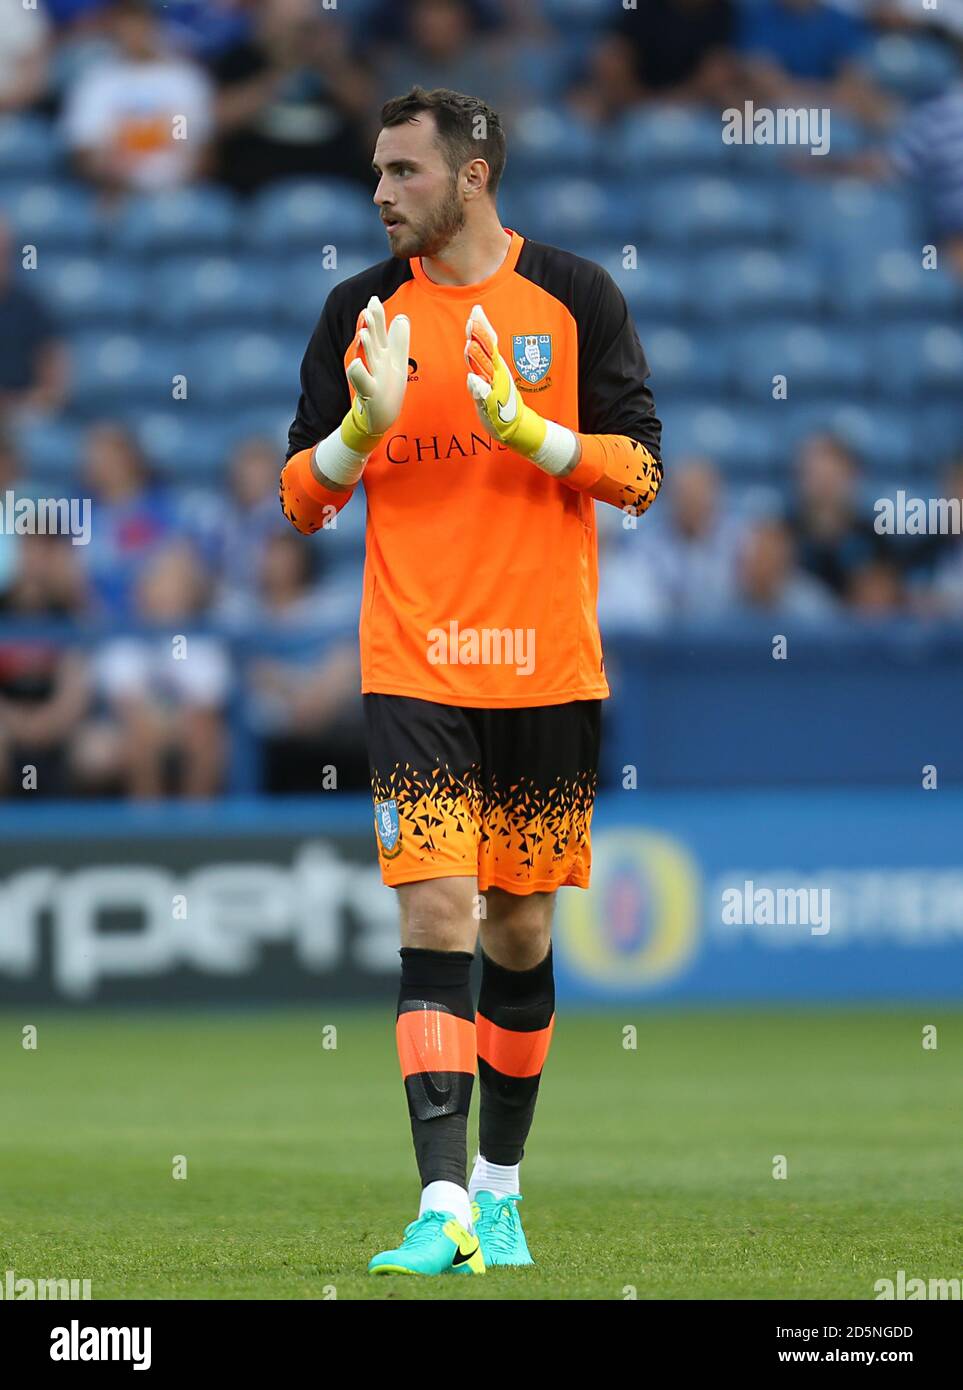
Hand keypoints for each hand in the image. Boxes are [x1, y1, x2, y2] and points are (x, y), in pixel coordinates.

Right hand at [341, 296, 409, 451]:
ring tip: (363, 332)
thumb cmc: (386, 387)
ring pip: (366, 359)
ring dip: (364, 345)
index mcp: (381, 355)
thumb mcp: (395, 361)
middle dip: (370, 325)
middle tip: (369, 306)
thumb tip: (402, 317)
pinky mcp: (370, 394)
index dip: (377, 317)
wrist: (380, 417)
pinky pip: (363, 383)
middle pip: (371, 341)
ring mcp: (370, 378)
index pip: (378, 332)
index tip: (374, 299)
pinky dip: (359, 374)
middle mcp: (373, 364)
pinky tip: (355, 364)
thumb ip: (398, 339)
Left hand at [464, 304, 545, 457]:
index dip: (482, 326)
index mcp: (495, 364)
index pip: (488, 341)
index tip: (476, 311)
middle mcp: (496, 373)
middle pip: (488, 351)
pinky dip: (478, 387)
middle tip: (472, 320)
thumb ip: (482, 352)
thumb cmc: (499, 396)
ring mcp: (495, 387)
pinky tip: (472, 380)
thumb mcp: (491, 371)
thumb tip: (474, 329)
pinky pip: (484, 395)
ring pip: (485, 370)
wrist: (514, 423)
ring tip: (469, 346)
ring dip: (478, 358)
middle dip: (480, 335)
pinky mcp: (491, 404)